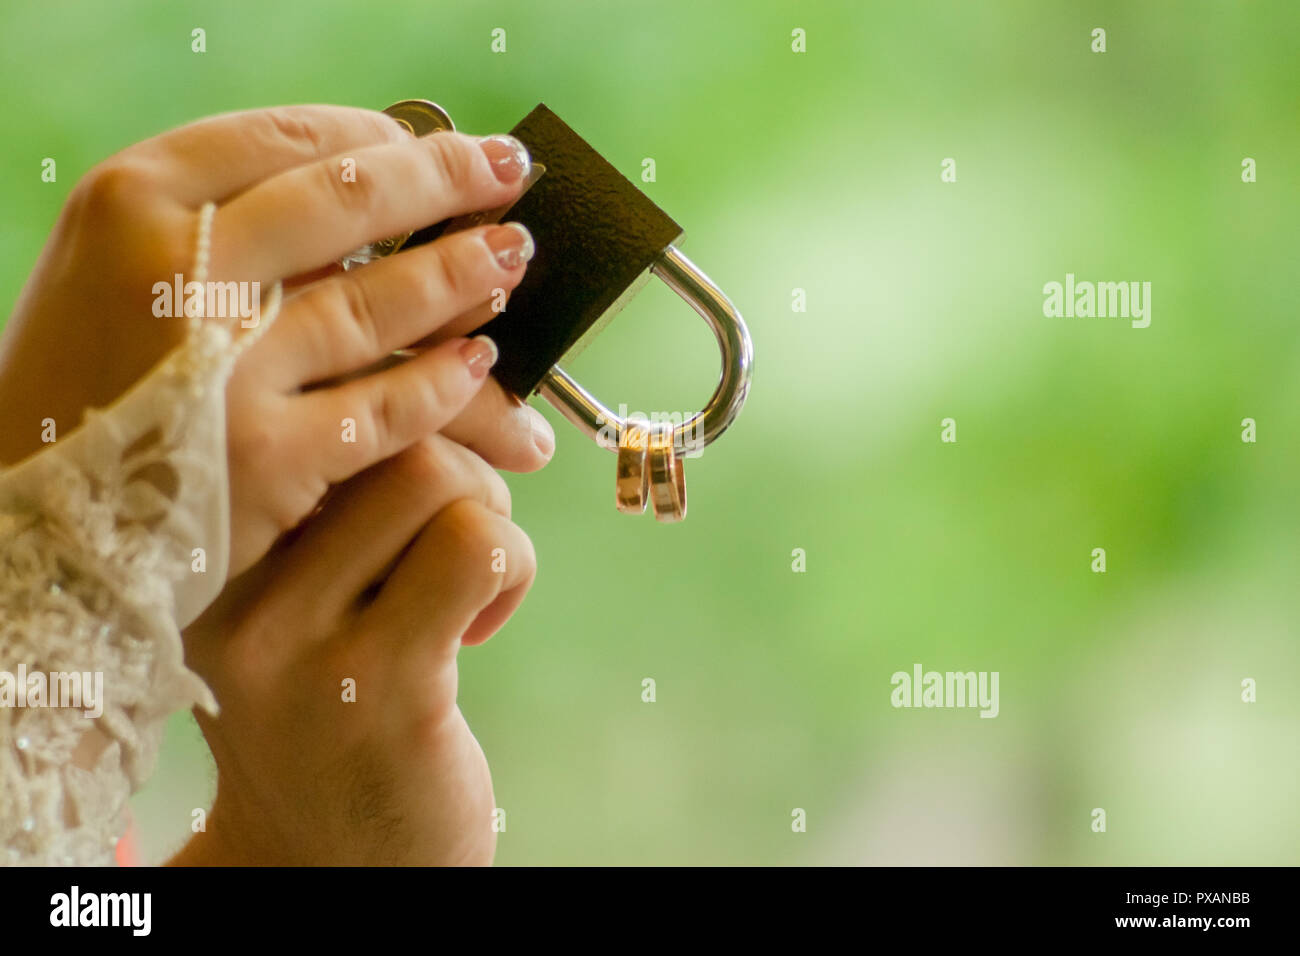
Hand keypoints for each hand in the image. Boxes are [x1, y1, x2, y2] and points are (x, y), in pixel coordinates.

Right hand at [0, 104, 554, 576]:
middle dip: (447, 179)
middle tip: (508, 172)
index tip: (435, 143)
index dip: (382, 138)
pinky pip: (387, 406)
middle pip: (350, 200)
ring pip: (379, 300)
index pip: (288, 140)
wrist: (38, 529)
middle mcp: (175, 270)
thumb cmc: (90, 396)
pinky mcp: (269, 457)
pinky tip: (480, 362)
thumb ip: (220, 231)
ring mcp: (225, 367)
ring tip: (512, 259)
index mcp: (131, 203)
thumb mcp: (117, 279)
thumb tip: (365, 187)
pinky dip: (444, 382)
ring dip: (462, 274)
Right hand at [171, 434, 534, 865]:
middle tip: (467, 527)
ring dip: (490, 515)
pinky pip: (479, 549)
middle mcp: (237, 592)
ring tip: (472, 583)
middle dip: (459, 463)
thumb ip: (336, 518)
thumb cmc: (329, 720)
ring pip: (435, 478)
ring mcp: (304, 642)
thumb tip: (444, 397)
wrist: (326, 867)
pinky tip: (481, 623)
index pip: (309, 421)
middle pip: (379, 435)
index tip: (448, 429)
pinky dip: (512, 565)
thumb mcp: (295, 612)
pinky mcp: (386, 683)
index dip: (401, 401)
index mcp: (209, 558)